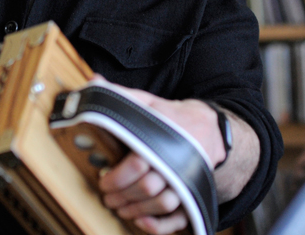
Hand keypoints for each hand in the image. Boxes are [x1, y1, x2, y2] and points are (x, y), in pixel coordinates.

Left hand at [95, 82, 225, 234]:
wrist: (211, 130)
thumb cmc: (173, 118)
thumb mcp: (148, 102)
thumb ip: (121, 95)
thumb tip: (93, 83)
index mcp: (164, 137)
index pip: (139, 162)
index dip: (117, 176)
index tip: (103, 178)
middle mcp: (178, 162)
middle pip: (148, 187)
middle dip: (122, 195)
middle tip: (106, 196)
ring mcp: (188, 181)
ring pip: (162, 204)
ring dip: (137, 210)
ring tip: (119, 208)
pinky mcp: (193, 196)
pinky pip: (180, 218)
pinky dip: (161, 226)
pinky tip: (143, 223)